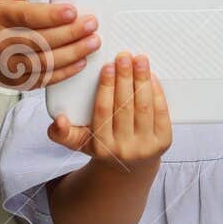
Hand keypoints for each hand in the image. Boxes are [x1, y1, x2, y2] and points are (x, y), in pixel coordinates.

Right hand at [0, 0, 100, 90]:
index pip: (26, 16)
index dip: (51, 15)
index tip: (72, 11)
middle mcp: (0, 43)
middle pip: (40, 40)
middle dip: (70, 33)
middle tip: (92, 24)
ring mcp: (8, 67)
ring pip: (45, 62)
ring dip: (73, 53)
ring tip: (93, 41)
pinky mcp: (17, 83)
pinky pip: (45, 79)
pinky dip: (65, 71)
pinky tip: (81, 61)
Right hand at [48, 52, 172, 171]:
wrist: (131, 167)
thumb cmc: (103, 146)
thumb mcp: (79, 143)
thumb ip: (61, 132)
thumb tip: (58, 120)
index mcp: (101, 146)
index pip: (103, 111)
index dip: (106, 87)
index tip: (108, 66)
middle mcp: (124, 149)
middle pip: (125, 106)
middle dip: (125, 77)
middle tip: (124, 56)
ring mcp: (146, 146)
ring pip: (144, 107)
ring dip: (142, 80)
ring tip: (140, 60)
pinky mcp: (164, 141)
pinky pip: (161, 112)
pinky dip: (157, 92)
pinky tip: (151, 77)